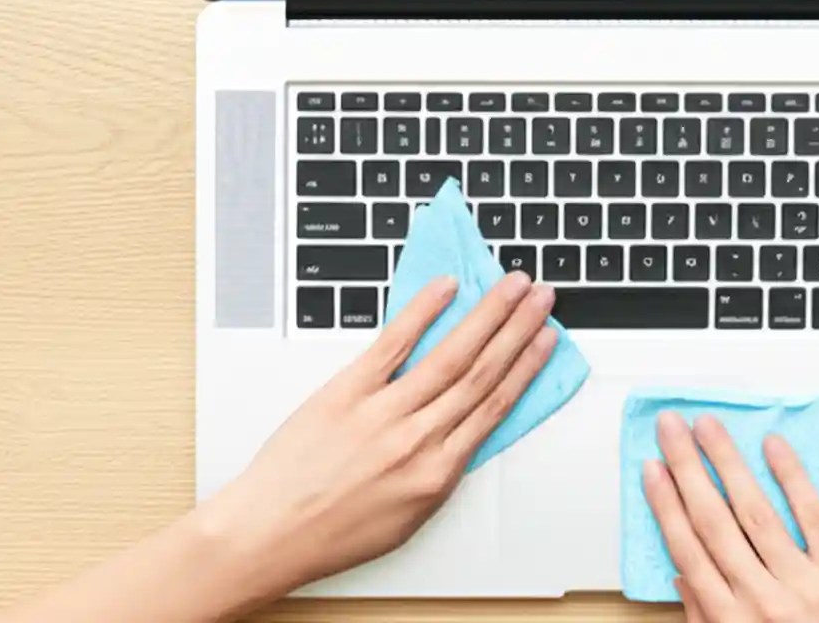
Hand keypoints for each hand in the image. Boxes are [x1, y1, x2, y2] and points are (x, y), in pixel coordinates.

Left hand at [197, 271, 556, 599]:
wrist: (271, 532)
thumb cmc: (334, 532)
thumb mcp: (409, 516)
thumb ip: (441, 470)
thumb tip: (464, 430)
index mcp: (438, 472)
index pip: (495, 406)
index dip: (526, 366)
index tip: (546, 338)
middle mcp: (418, 438)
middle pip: (482, 373)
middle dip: (518, 330)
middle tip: (542, 297)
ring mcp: (383, 412)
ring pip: (450, 355)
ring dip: (486, 315)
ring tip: (511, 286)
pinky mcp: (346, 392)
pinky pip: (392, 345)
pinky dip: (421, 314)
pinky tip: (445, 290)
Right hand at [643, 413, 818, 622]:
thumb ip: (706, 618)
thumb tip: (681, 575)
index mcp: (730, 620)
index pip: (688, 550)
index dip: (666, 506)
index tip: (652, 470)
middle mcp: (761, 599)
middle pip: (714, 522)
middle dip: (687, 470)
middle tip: (671, 429)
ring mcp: (803, 584)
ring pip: (755, 512)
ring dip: (727, 463)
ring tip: (708, 427)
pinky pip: (813, 516)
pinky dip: (792, 478)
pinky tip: (772, 446)